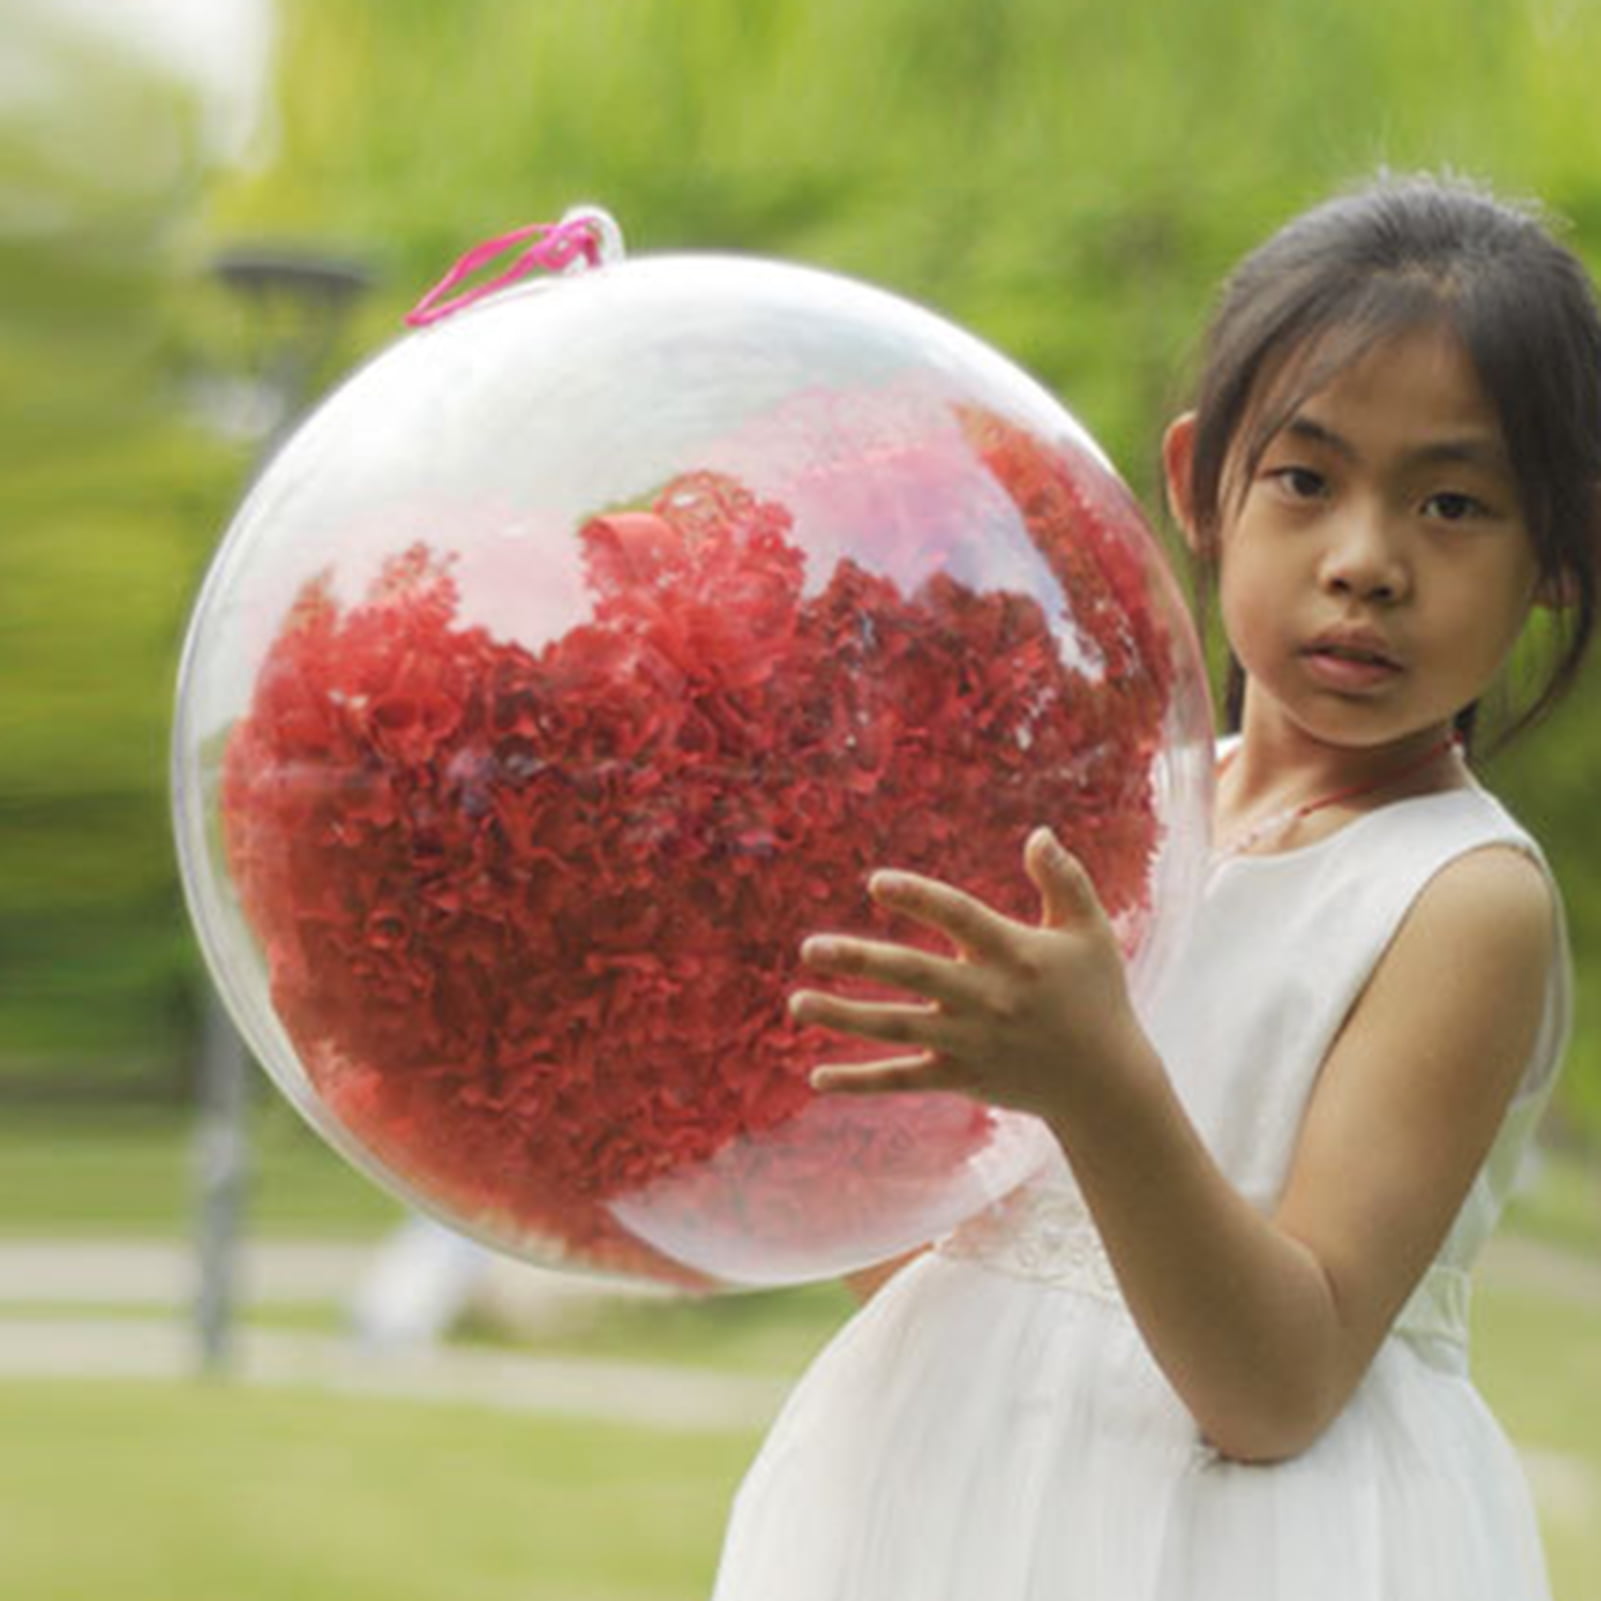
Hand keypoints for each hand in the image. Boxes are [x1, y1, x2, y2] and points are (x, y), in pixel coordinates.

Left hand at [791, 827, 1147, 1121]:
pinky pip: (904, 1079)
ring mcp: (970, 1041)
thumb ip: (1064, 880)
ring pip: (898, 1027)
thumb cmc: (1096, 995)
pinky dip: (861, 1081)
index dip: (919, 899)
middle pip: (914, 973)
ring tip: (797, 1001)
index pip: (959, 917)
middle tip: (809, 947)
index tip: (876, 883)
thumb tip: (1039, 833)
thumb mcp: (1090, 932)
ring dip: (844, 1015)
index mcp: (1014, 954)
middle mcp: (987, 997)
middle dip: (859, 959)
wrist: (1105, 1082)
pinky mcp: (962, 1077)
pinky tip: (816, 1076)